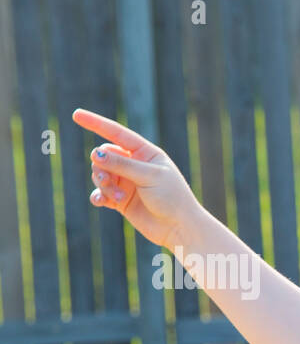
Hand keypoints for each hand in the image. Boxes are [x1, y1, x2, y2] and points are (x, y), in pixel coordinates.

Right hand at [72, 107, 201, 249]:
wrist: (180, 228)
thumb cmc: (172, 198)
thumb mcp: (148, 177)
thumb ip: (121, 165)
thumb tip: (95, 153)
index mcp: (146, 153)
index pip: (117, 133)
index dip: (96, 123)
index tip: (76, 114)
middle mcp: (135, 165)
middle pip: (104, 155)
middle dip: (101, 165)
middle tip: (107, 178)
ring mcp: (127, 183)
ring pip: (100, 174)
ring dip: (103, 183)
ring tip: (117, 196)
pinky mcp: (121, 200)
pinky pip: (101, 194)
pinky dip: (98, 196)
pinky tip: (101, 201)